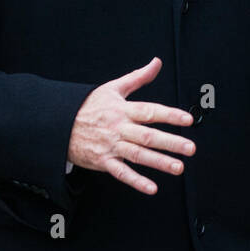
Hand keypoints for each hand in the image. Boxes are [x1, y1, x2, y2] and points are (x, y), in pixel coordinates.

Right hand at [67, 58, 194, 195]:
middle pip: (148, 136)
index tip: (188, 120)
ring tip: (179, 167)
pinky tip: (152, 188)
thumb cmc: (89, 105)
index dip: (170, 115)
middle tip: (191, 148)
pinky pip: (121, 173)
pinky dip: (136, 181)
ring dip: (159, 162)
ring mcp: (110, 146)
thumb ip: (138, 77)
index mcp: (123, 110)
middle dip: (170, 142)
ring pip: (138, 155)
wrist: (58, 124)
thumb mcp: (112, 88)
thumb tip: (157, 62)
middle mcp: (119, 128)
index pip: (150, 111)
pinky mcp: (102, 161)